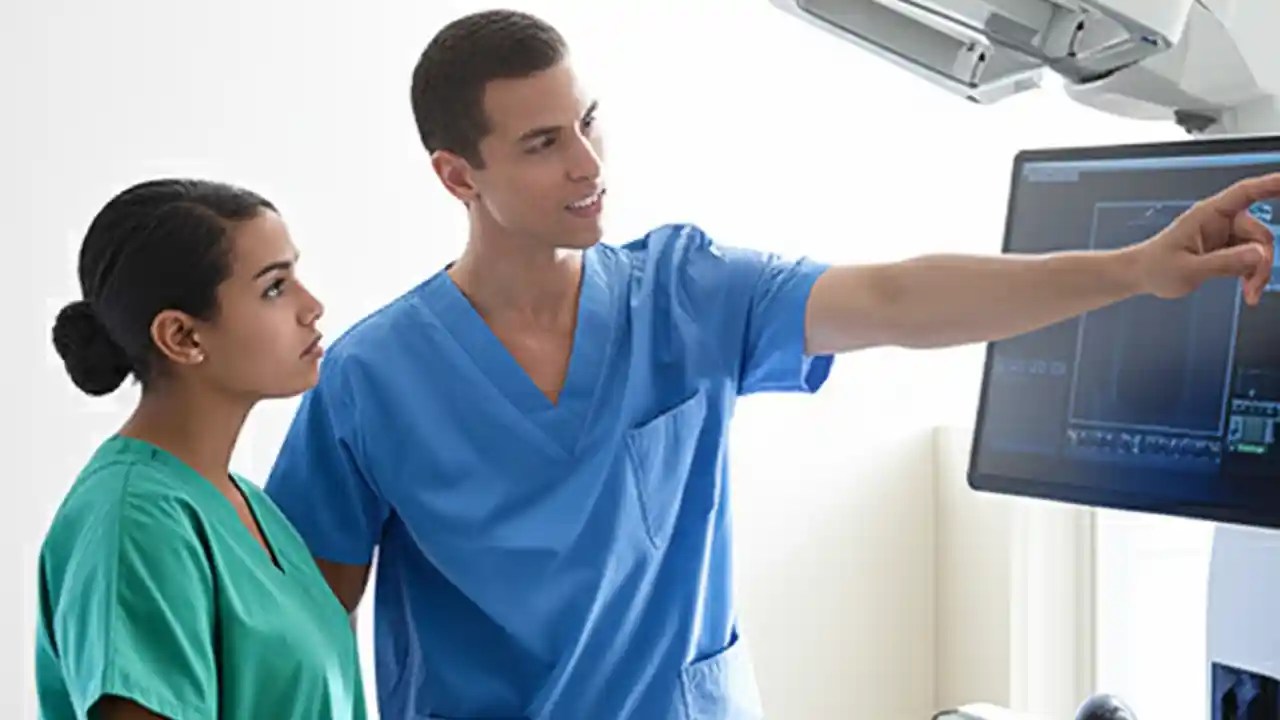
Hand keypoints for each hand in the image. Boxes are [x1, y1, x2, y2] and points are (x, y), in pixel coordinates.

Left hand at [1135, 172, 1279, 304]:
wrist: (1142, 276)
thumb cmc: (1156, 268)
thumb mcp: (1189, 270)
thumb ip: (1224, 262)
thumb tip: (1259, 254)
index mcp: (1208, 215)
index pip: (1246, 192)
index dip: (1271, 183)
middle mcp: (1220, 221)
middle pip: (1259, 234)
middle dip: (1262, 261)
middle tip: (1253, 289)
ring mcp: (1224, 235)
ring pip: (1258, 249)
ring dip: (1258, 272)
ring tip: (1249, 295)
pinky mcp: (1226, 249)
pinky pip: (1250, 259)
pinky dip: (1252, 275)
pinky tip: (1248, 292)